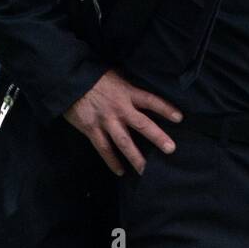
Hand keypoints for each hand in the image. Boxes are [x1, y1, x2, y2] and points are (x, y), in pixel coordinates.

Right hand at [63, 69, 183, 176]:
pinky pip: (103, 149)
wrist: (68, 80)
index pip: (151, 101)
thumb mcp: (116, 76)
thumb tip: (142, 92)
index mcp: (127, 93)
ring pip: (123, 142)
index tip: (180, 118)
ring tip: (146, 171)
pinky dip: (112, 161)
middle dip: (157, 137)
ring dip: (135, 157)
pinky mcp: (91, 130)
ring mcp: (105, 121)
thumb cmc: (94, 76)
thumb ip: (129, 87)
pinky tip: (120, 171)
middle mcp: (119, 109)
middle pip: (142, 124)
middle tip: (171, 149)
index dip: (165, 109)